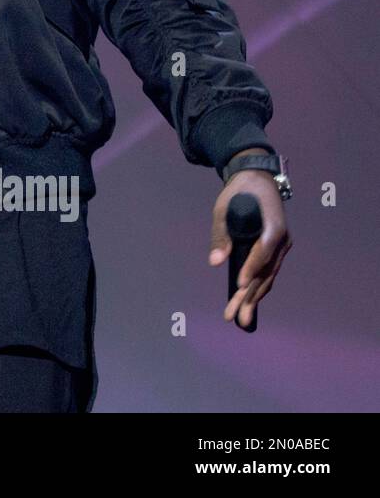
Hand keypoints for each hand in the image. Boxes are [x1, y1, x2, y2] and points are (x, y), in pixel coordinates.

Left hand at [209, 166, 291, 327]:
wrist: (257, 179)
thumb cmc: (239, 191)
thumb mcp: (223, 208)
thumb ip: (220, 235)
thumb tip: (215, 262)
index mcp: (274, 226)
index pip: (263, 251)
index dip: (252, 269)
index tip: (239, 286)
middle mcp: (282, 240)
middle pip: (266, 272)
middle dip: (250, 296)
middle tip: (236, 317)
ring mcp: (282, 247)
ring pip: (268, 277)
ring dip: (253, 298)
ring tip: (240, 319)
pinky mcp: (276, 251)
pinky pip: (267, 272)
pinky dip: (258, 288)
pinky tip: (247, 303)